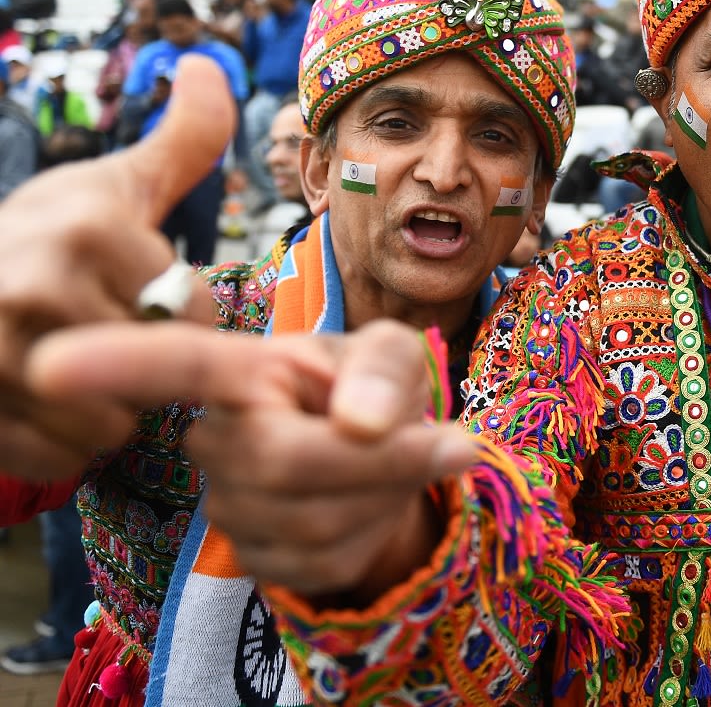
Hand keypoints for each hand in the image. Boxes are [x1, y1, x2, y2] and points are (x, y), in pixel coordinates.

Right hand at [0, 56, 234, 478]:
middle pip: (151, 373)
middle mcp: (33, 285)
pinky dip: (55, 446)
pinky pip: (53, 458)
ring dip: (100, 412)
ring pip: (103, 425)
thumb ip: (183, 139)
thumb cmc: (46, 236)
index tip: (139, 296)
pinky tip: (34, 404)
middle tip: (100, 333)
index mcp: (87, 228)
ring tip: (69, 366)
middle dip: (142, 366)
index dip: (179, 317)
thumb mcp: (114, 184)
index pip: (195, 315)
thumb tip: (207, 64)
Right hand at [28, 319, 479, 600]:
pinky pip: (327, 560)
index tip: (56, 364)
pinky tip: (375, 502)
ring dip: (391, 494)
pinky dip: (379, 532)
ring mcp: (227, 500)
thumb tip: (362, 421)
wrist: (386, 455)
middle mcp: (216, 434)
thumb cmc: (375, 387)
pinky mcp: (253, 554)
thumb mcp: (396, 354)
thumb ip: (386, 370)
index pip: (176, 365)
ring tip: (400, 463)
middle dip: (386, 459)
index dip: (118, 365)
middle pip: (288, 462)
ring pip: (317, 518)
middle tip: (450, 440)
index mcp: (244, 369)